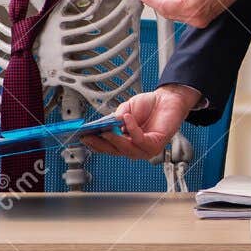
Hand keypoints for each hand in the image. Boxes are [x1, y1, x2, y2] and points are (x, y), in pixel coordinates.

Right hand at [84, 84, 199, 160]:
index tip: (82, 137)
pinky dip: (132, 129)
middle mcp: (134, 148)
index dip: (95, 143)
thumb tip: (107, 124)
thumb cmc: (148, 106)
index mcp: (125, 141)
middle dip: (101, 144)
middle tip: (89, 136)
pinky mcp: (155, 144)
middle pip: (114, 151)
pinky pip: (140, 140)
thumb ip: (116, 117)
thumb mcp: (126, 109)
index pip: (107, 147)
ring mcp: (144, 149)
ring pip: (126, 149)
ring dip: (115, 139)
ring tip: (106, 130)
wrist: (168, 99)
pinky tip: (127, 118)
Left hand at [138, 0, 250, 27]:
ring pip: (174, 12)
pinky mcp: (201, 19)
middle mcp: (195, 18)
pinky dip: (177, 3)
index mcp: (192, 7)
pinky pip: (183, 12)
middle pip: (168, 11)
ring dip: (168, 0)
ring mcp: (199, 20)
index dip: (150, 0)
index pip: (164, 6)